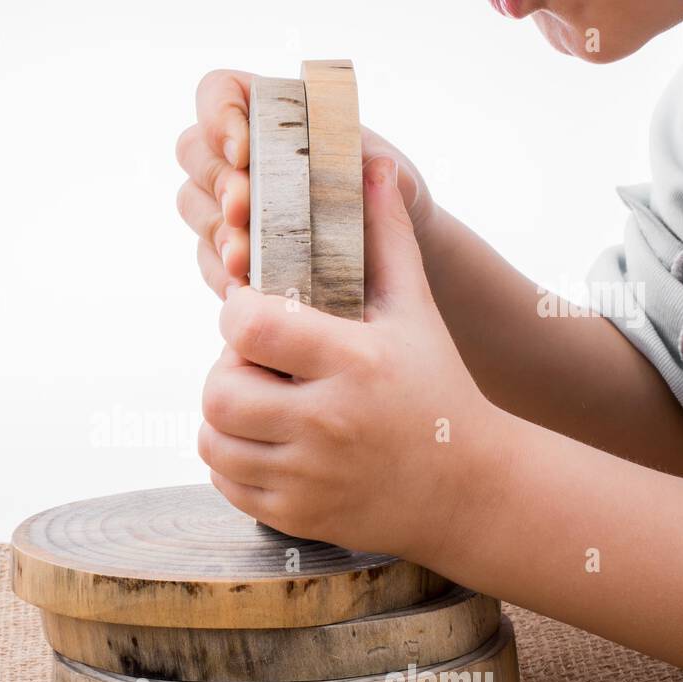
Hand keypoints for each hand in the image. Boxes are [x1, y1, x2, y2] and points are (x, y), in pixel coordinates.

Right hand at [175, 70, 435, 299]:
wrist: (390, 258)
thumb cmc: (388, 201)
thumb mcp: (395, 178)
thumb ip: (384, 172)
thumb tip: (378, 168)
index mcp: (273, 114)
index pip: (218, 93)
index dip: (218, 116)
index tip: (245, 152)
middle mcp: (241, 154)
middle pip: (193, 151)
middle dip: (217, 183)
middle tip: (243, 212)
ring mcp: (228, 201)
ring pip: (192, 204)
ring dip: (215, 232)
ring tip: (244, 261)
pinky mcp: (228, 248)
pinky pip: (207, 258)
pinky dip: (222, 273)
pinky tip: (245, 286)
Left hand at [197, 157, 503, 560]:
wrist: (470, 490)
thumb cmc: (438, 390)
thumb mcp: (416, 312)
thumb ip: (386, 239)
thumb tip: (371, 164)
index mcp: (354, 362)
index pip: (249, 326)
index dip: (237, 314)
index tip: (254, 315)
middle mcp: (327, 423)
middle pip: (218, 388)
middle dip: (227, 370)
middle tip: (256, 366)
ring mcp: (309, 477)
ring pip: (212, 439)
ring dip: (224, 417)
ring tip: (259, 404)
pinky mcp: (296, 517)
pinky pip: (226, 483)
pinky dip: (233, 461)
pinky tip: (267, 443)